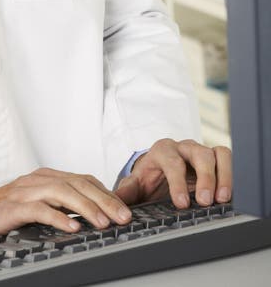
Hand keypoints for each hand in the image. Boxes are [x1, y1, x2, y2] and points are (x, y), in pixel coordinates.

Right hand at [0, 168, 132, 246]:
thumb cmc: (3, 214)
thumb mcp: (36, 205)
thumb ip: (59, 204)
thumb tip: (91, 216)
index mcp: (46, 177)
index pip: (83, 179)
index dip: (106, 193)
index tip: (124, 209)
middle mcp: (38, 179)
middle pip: (78, 183)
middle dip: (105, 200)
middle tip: (124, 217)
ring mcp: (26, 191)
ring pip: (63, 192)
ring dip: (87, 207)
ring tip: (105, 223)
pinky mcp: (14, 206)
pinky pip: (40, 209)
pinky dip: (59, 217)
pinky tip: (73, 227)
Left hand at [115, 138, 231, 208]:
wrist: (161, 170)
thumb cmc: (151, 176)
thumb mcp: (137, 182)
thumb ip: (128, 190)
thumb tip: (118, 200)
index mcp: (163, 150)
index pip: (172, 162)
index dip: (177, 182)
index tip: (181, 203)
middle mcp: (184, 148)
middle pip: (198, 154)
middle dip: (203, 177)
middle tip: (204, 201)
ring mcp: (202, 152)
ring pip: (218, 153)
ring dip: (222, 175)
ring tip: (222, 199)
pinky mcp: (217, 160)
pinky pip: (228, 160)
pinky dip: (232, 175)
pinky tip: (233, 195)